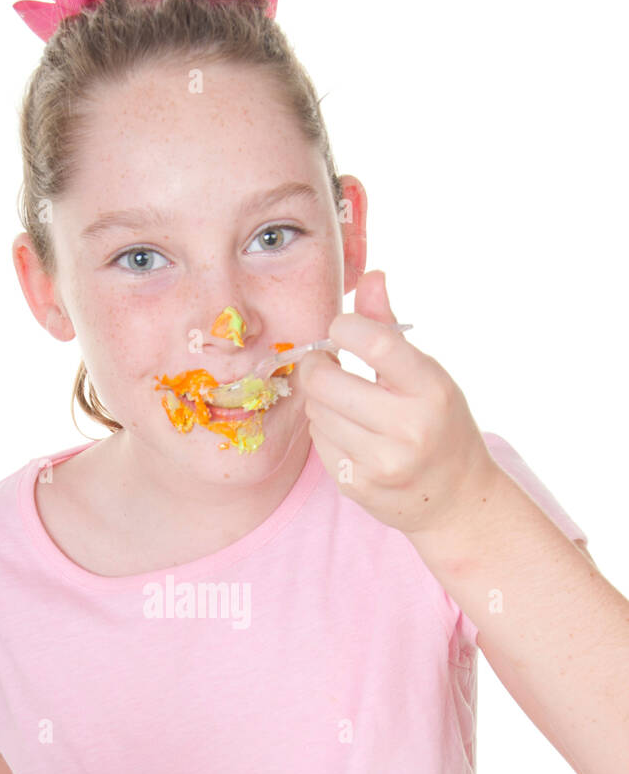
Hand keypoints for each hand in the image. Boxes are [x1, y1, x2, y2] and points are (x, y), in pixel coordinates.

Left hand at [300, 270, 499, 537]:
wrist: (456, 497)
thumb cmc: (440, 424)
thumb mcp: (428, 373)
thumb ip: (390, 328)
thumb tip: (371, 276)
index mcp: (431, 389)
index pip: (374, 342)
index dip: (344, 328)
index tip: (341, 331)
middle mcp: (409, 427)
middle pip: (327, 380)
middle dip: (317, 365)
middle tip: (326, 362)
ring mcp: (382, 462)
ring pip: (317, 411)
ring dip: (320, 400)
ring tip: (344, 401)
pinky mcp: (358, 486)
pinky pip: (318, 442)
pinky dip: (324, 430)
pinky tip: (347, 432)